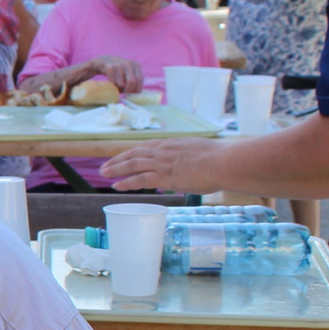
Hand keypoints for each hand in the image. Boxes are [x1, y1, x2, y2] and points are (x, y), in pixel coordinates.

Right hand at [86, 56, 144, 93]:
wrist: (103, 61)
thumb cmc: (118, 71)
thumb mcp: (129, 73)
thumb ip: (135, 80)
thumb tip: (139, 94)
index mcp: (136, 65)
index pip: (139, 80)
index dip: (136, 89)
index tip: (130, 93)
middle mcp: (129, 64)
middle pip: (132, 82)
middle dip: (127, 90)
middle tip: (123, 92)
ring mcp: (119, 64)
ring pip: (122, 84)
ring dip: (119, 89)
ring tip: (117, 87)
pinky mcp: (109, 67)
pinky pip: (113, 83)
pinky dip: (112, 86)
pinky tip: (111, 84)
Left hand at [100, 138, 225, 192]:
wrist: (224, 162)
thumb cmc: (220, 160)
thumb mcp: (201, 153)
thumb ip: (190, 159)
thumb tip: (189, 169)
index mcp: (173, 144)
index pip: (148, 146)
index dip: (134, 152)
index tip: (124, 156)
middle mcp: (165, 151)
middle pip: (135, 153)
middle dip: (119, 159)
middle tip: (106, 166)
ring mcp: (163, 163)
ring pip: (133, 164)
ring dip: (117, 169)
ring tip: (104, 174)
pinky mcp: (165, 176)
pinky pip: (140, 179)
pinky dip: (127, 182)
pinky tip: (116, 185)